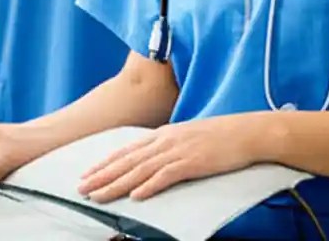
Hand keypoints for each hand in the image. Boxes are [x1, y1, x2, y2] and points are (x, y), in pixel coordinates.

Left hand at [77, 113, 268, 201]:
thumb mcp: (185, 137)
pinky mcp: (193, 162)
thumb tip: (149, 160)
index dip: (104, 163)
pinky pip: (166, 176)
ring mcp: (178, 151)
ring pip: (140, 170)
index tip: (87, 173)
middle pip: (127, 161)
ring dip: (117, 184)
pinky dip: (149, 186)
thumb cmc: (219, 136)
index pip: (126, 150)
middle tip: (82, 188)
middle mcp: (164, 141)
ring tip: (99, 195)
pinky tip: (136, 196)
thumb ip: (166, 147)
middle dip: (101, 175)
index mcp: (161, 134)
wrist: (246, 131)